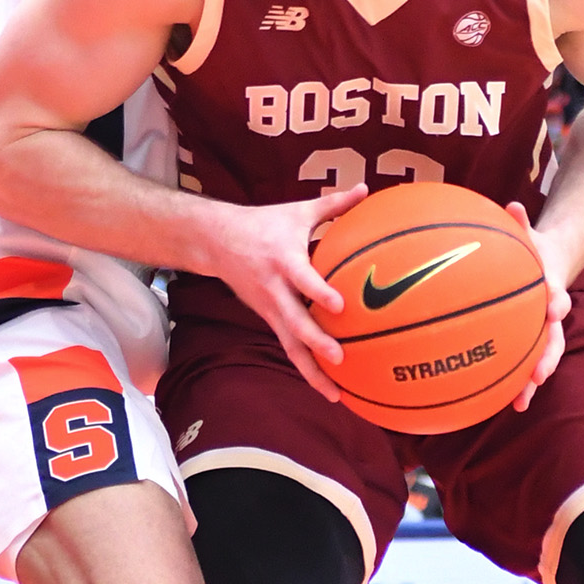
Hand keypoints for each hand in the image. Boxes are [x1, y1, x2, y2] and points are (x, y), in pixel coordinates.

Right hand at [203, 186, 367, 402]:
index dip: (319, 293)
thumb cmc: (264, 224)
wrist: (216, 241)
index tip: (339, 305)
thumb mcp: (297, 211)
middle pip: (294, 322)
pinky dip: (306, 368)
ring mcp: (270, 309)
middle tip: (340, 358)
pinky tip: (327, 386)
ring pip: (291, 345)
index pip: (302, 280)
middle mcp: (275, 290)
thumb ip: (333, 205)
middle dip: (316, 342)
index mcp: (283, 261)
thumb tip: (367, 188)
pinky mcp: (268, 319)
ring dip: (311, 371)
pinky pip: (289, 347)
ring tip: (336, 395)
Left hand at [505, 201, 568, 411]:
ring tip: (520, 402)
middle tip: (539, 374)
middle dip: (547, 357)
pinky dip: (514, 382)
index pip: (557, 295)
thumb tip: (513, 205)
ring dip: (531, 380)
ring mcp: (542, 331)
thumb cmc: (532, 249)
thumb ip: (521, 223)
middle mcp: (550, 314)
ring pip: (540, 358)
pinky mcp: (529, 341)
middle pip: (553, 338)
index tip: (554, 309)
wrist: (550, 263)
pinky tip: (499, 403)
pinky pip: (522, 363)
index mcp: (551, 288)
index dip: (556, 301)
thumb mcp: (528, 234)